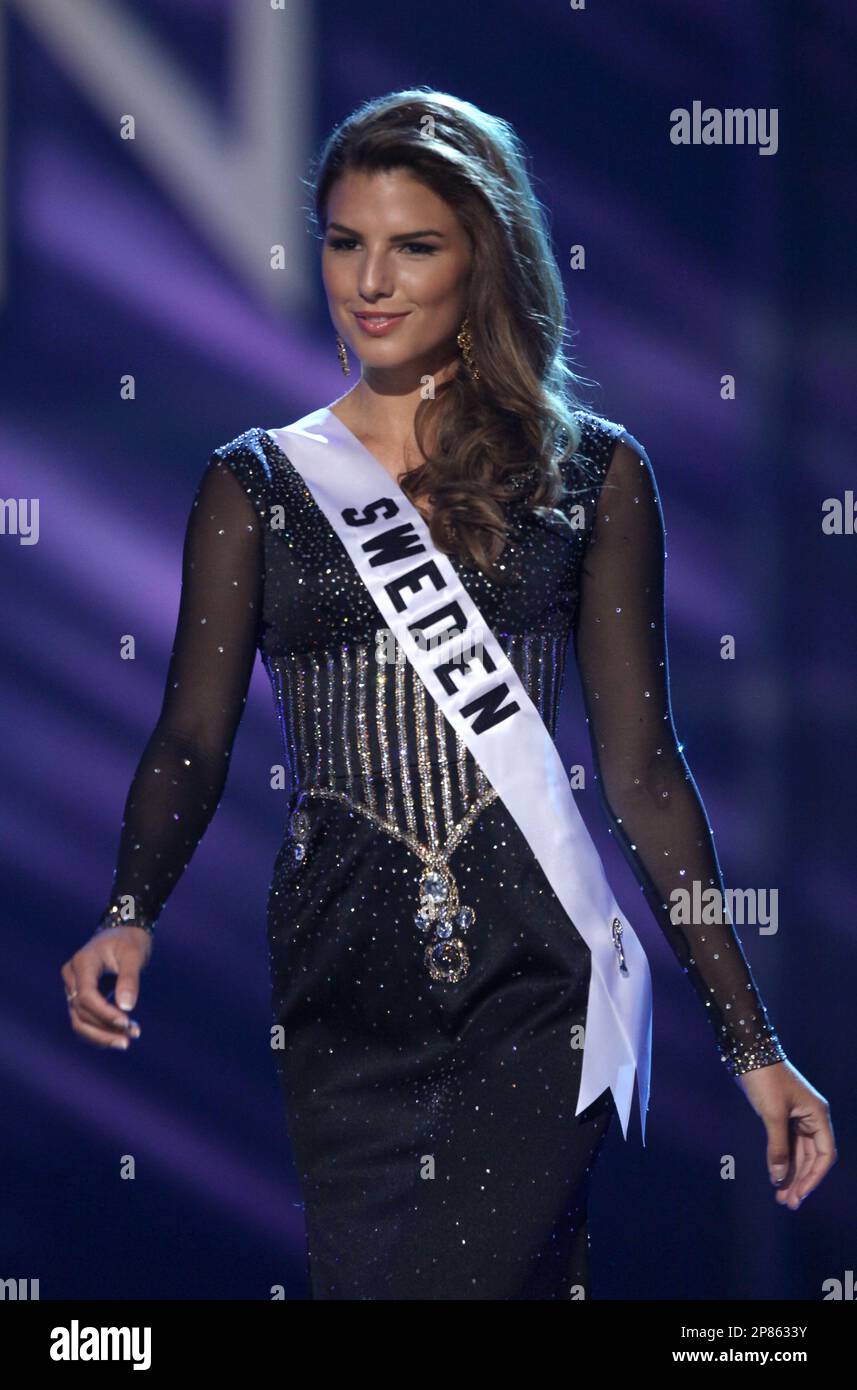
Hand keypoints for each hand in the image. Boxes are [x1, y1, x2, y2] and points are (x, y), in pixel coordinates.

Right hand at [61, 927, 151, 1050]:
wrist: (123, 935)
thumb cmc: (130, 942)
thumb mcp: (134, 955)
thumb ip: (129, 979)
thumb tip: (127, 1007)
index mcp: (82, 962)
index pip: (86, 995)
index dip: (104, 1013)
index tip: (127, 1022)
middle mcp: (72, 977)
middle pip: (81, 1012)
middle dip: (107, 1027)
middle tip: (134, 1034)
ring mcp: (72, 989)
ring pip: (79, 1021)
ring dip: (102, 1035)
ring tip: (128, 1039)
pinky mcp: (78, 999)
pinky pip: (83, 1022)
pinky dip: (100, 1032)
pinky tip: (120, 1037)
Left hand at [735, 1059, 836, 1208]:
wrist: (747, 1051)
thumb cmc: (764, 1079)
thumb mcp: (772, 1114)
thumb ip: (778, 1147)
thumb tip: (780, 1178)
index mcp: (818, 1114)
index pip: (824, 1154)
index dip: (814, 1177)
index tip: (799, 1194)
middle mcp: (811, 1117)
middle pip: (812, 1157)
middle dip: (801, 1180)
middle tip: (787, 1203)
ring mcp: (797, 1117)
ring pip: (799, 1153)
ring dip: (791, 1174)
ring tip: (780, 1197)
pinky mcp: (781, 1116)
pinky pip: (787, 1144)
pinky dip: (782, 1160)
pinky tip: (775, 1176)